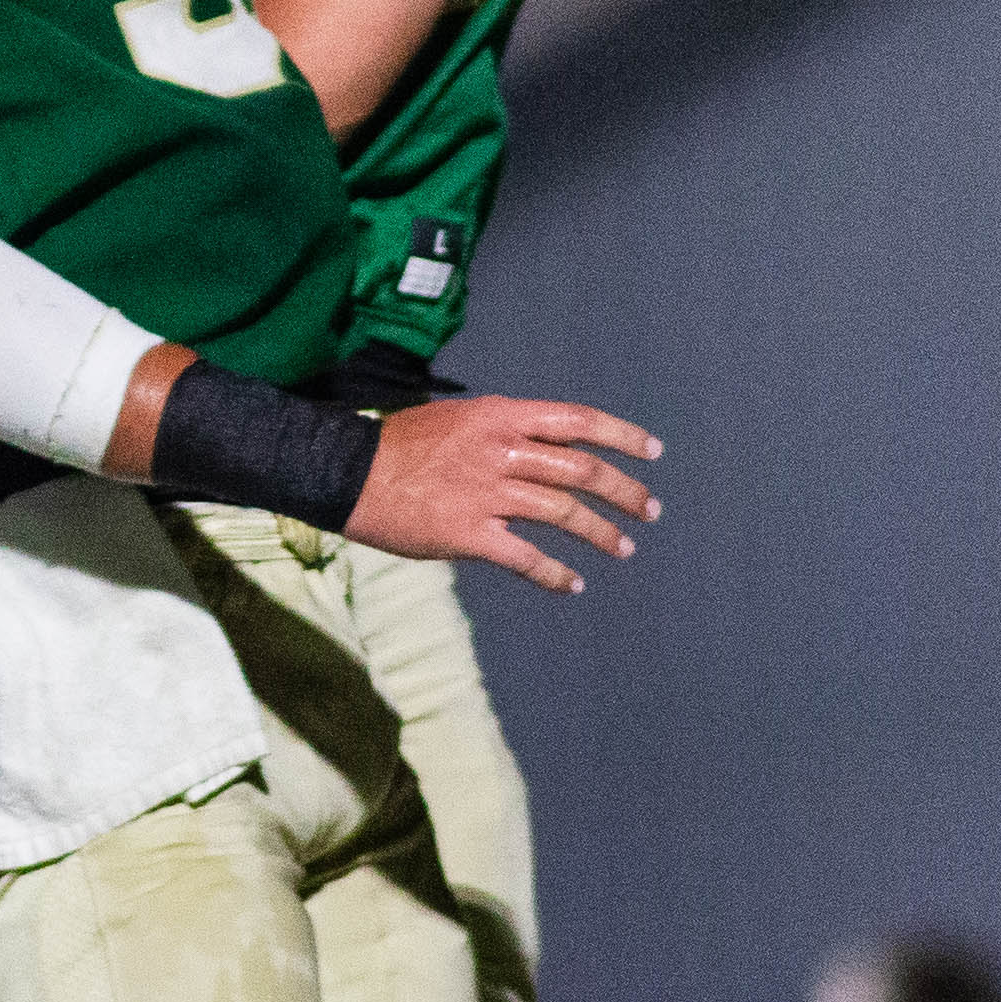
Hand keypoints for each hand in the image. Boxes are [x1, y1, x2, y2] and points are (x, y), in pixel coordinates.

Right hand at [340, 393, 663, 593]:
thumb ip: (502, 429)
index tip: (652, 452)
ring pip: (563, 513)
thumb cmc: (400, 445)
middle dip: (624, 491)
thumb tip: (540, 444)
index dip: (621, 436)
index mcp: (501, 416)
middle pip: (582, 470)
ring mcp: (487, 493)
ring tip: (624, 548)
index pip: (577, 421)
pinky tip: (572, 585)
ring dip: (601, 533)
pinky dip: (554, 574)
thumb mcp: (458, 418)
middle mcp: (501, 450)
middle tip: (650, 510)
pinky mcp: (469, 534)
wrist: (348, 472)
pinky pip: (525, 557)